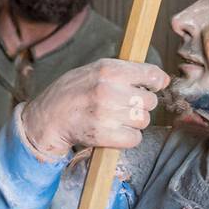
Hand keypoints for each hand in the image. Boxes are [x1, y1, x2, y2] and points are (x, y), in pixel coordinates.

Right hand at [22, 58, 168, 156]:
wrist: (47, 118)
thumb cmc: (71, 93)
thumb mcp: (94, 70)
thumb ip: (124, 71)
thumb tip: (161, 79)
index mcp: (107, 69)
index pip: (151, 74)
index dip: (156, 82)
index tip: (153, 86)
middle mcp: (108, 90)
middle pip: (150, 101)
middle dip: (140, 105)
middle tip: (123, 105)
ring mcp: (106, 114)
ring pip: (143, 121)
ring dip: (133, 122)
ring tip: (115, 118)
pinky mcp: (104, 135)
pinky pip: (134, 139)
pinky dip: (127, 138)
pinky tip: (114, 131)